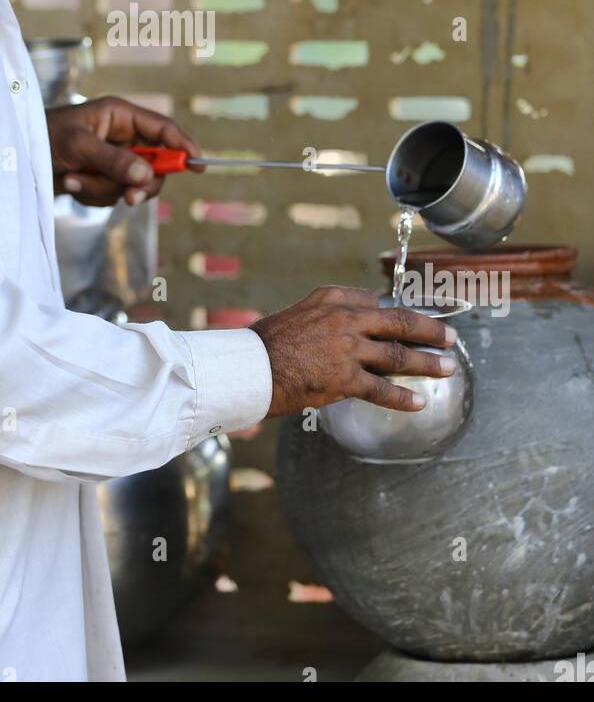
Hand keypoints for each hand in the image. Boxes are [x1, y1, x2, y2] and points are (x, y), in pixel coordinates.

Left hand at [45, 96, 203, 206]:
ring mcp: (110, 159)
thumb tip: (145, 177)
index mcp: (119, 116)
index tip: (198, 165)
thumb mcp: (77, 146)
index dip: (183, 146)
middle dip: (139, 183)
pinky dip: (92, 194)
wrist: (14, 160)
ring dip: (103, 189)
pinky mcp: (99, 178)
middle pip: (153, 164)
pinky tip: (69, 183)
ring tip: (73, 179)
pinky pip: (112, 195)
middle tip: (130, 198)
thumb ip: (113, 160)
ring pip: (131, 185)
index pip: (162, 129)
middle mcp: (119, 137)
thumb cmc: (42, 137)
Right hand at [249, 287, 457, 416]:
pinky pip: (382, 389)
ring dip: (428, 363)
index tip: (413, 323)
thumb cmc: (268, 343)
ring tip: (447, 368)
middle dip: (430, 330)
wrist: (250, 366)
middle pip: (399, 322)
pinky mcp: (345, 378)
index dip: (397, 314)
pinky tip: (418, 402)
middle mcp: (346, 318)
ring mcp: (348, 348)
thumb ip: (330, 315)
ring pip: (399, 355)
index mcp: (334, 298)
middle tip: (450, 337)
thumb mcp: (301, 313)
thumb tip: (354, 323)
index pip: (375, 301)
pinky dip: (403, 398)